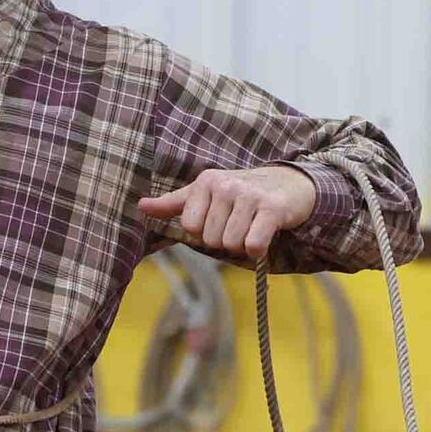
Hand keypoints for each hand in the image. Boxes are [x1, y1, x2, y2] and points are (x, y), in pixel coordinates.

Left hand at [134, 163, 317, 262]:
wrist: (290, 184)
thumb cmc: (242, 193)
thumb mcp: (207, 193)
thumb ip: (174, 203)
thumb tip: (140, 206)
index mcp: (206, 181)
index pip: (190, 227)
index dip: (205, 232)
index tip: (220, 219)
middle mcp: (226, 185)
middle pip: (210, 239)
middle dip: (226, 239)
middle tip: (240, 223)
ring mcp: (249, 196)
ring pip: (231, 245)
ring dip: (243, 245)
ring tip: (253, 226)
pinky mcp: (271, 209)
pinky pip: (253, 245)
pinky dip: (258, 249)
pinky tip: (264, 235)